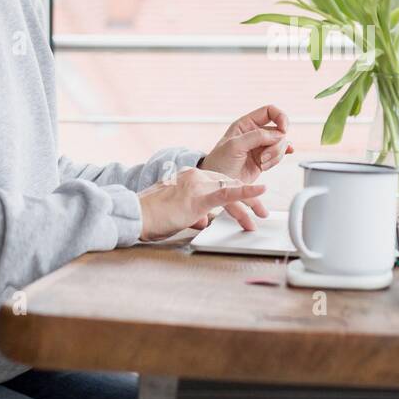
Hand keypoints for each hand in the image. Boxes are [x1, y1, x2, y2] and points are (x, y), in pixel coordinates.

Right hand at [136, 166, 268, 241]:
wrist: (135, 216)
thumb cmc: (150, 217)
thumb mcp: (176, 214)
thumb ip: (192, 214)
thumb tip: (203, 221)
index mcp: (189, 177)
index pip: (219, 181)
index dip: (237, 191)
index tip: (247, 200)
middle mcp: (195, 176)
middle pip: (229, 183)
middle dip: (248, 198)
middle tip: (261, 212)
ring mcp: (197, 185)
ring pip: (232, 190)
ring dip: (250, 202)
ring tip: (262, 214)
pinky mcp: (198, 198)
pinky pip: (228, 194)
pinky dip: (246, 192)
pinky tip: (260, 191)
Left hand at [198, 104, 294, 182]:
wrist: (218, 184)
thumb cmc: (219, 163)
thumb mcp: (235, 146)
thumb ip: (256, 136)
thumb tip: (279, 134)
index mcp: (245, 124)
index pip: (269, 111)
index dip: (280, 117)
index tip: (284, 130)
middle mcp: (254, 133)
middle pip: (278, 130)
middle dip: (276, 144)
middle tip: (264, 157)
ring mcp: (260, 146)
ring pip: (280, 144)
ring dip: (275, 155)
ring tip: (262, 164)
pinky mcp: (264, 159)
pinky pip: (279, 155)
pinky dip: (280, 157)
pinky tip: (282, 156)